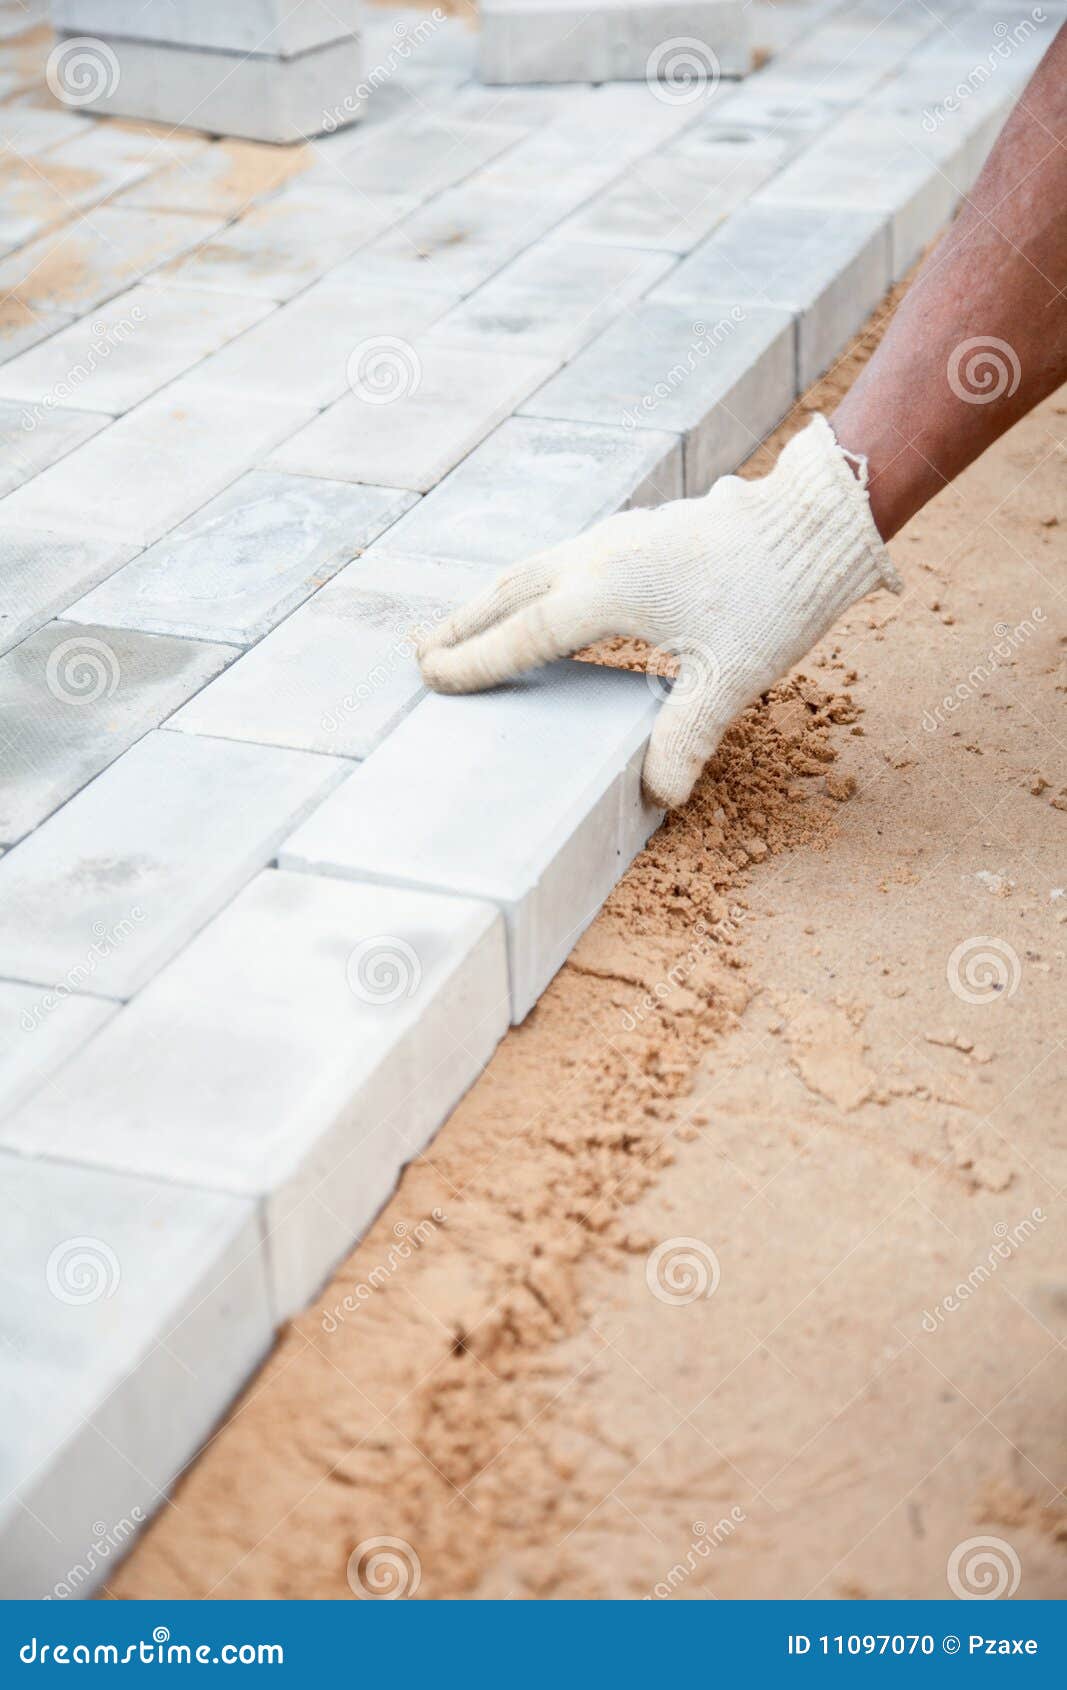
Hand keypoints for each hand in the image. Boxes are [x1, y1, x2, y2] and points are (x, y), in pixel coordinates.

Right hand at [418, 416, 899, 808]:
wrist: (814, 522)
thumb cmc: (774, 596)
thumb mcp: (731, 677)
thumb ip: (686, 736)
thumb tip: (659, 794)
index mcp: (609, 592)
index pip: (525, 636)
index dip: (477, 662)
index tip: (434, 680)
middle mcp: (600, 556)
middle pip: (511, 592)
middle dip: (464, 624)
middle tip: (420, 653)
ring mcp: (618, 537)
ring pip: (535, 569)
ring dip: (494, 600)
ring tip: (462, 625)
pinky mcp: (639, 531)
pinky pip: (564, 559)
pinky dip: (533, 584)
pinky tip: (542, 600)